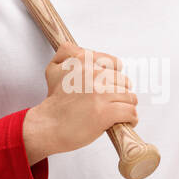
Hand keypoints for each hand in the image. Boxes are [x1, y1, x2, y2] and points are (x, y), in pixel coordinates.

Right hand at [23, 42, 137, 163]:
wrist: (47, 126)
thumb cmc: (55, 102)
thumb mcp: (54, 68)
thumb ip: (68, 53)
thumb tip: (91, 54)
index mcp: (82, 61)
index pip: (115, 63)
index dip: (114, 76)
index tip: (108, 85)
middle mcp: (92, 74)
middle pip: (124, 81)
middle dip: (120, 92)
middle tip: (110, 101)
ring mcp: (100, 93)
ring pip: (129, 96)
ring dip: (125, 106)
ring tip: (117, 112)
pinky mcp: (105, 112)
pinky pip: (130, 111)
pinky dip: (131, 118)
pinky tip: (124, 121)